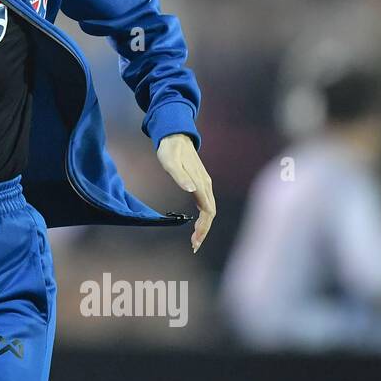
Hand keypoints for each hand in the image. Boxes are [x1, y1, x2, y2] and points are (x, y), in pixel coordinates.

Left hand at [156, 133, 215, 252]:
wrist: (175, 135)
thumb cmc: (170, 149)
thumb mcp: (170, 162)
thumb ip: (180, 175)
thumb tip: (190, 189)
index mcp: (200, 183)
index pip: (207, 210)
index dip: (203, 227)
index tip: (195, 240)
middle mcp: (205, 185)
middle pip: (210, 213)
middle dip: (204, 231)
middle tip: (194, 245)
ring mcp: (204, 184)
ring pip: (209, 209)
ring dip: (204, 226)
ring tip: (194, 240)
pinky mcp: (200, 183)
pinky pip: (205, 204)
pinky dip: (202, 217)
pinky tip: (196, 224)